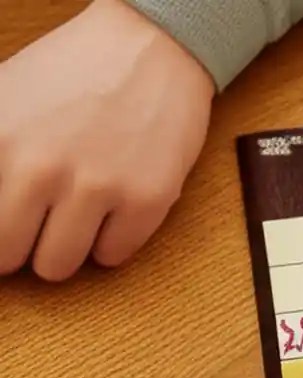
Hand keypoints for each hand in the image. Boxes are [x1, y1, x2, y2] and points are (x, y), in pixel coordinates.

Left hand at [0, 0, 213, 280]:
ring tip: (75, 214)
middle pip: (11, 257)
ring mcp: (98, 187)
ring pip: (59, 267)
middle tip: (37, 222)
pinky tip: (113, 205)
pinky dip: (110, 239)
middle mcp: (42, 169)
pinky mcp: (147, 199)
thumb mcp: (2, 101)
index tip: (8, 224)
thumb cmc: (75, 72)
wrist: (150, 47)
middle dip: (21, 245)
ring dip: (64, 247)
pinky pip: (113, 256)